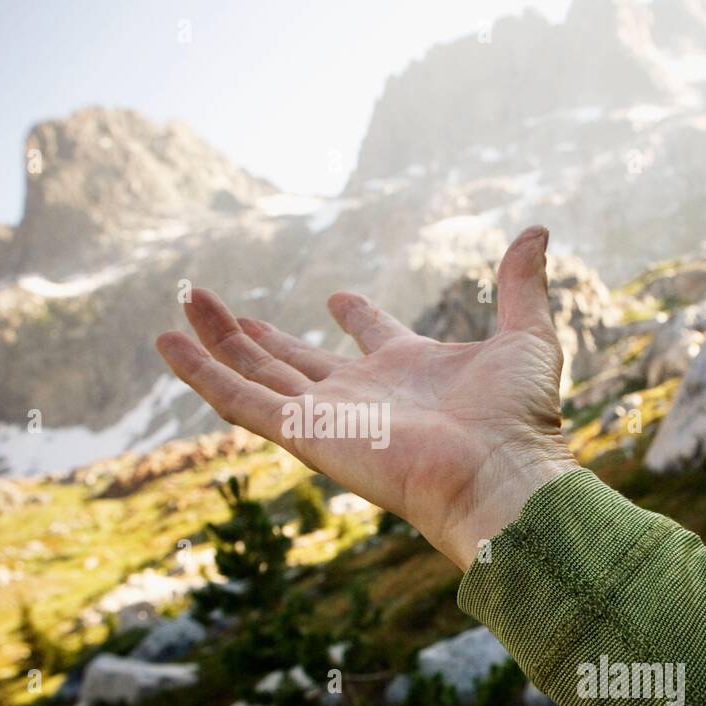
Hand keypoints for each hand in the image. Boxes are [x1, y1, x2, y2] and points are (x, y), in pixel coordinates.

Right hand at [155, 225, 579, 568]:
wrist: (499, 474)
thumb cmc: (518, 419)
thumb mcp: (526, 335)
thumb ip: (520, 285)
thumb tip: (537, 230)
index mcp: (408, 370)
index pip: (372, 337)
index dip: (357, 314)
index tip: (338, 294)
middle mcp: (360, 394)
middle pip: (293, 357)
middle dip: (258, 332)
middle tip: (223, 303)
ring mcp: (325, 414)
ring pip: (254, 371)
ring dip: (216, 339)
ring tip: (185, 303)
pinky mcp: (301, 431)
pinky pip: (237, 398)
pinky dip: (199, 371)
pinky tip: (168, 342)